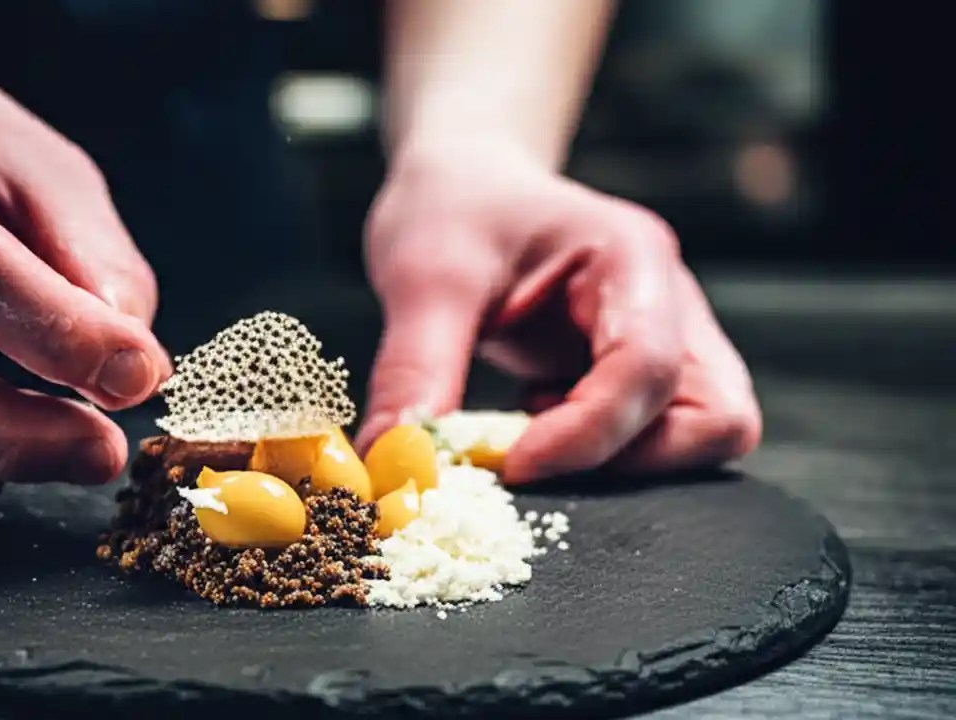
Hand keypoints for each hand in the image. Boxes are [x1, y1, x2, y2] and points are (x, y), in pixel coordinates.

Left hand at [356, 139, 760, 482]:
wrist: (464, 186)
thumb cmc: (453, 208)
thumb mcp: (422, 276)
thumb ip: (416, 368)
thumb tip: (398, 463)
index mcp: (630, 257)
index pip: (646, 367)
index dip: (586, 434)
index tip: (512, 464)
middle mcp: (669, 303)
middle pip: (716, 416)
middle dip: (629, 461)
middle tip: (531, 457)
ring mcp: (666, 341)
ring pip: (704, 435)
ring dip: (622, 462)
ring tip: (533, 432)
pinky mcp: (640, 376)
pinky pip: (657, 438)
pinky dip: (601, 455)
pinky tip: (533, 422)